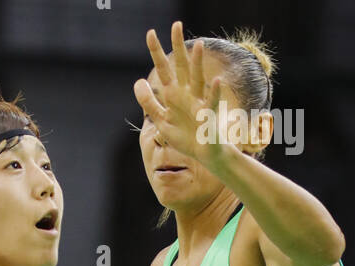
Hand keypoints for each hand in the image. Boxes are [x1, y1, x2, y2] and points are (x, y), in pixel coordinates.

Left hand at [133, 22, 224, 170]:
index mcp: (173, 94)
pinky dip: (214, 92)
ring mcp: (198, 102)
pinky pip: (212, 102)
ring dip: (198, 64)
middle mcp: (186, 93)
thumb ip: (149, 101)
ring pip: (197, 79)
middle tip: (176, 24)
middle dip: (178, 47)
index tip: (150, 33)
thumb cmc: (184, 135)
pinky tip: (217, 81)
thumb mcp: (161, 119)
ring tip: (198, 45)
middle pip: (181, 66)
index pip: (163, 68)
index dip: (156, 52)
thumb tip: (138, 81)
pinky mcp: (208, 116)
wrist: (204, 153)